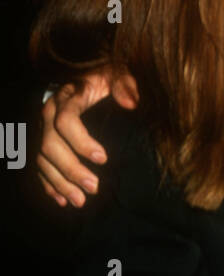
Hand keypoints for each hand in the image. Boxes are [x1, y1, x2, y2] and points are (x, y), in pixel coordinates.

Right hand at [37, 71, 138, 207]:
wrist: (85, 76)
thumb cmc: (105, 77)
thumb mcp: (116, 74)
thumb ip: (124, 85)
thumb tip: (131, 103)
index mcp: (66, 98)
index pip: (65, 121)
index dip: (81, 142)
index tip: (103, 159)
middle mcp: (48, 114)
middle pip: (50, 145)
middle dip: (71, 169)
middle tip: (94, 188)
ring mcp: (42, 129)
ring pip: (42, 160)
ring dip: (60, 183)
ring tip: (80, 201)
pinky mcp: (42, 142)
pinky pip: (39, 166)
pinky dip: (49, 184)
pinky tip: (62, 200)